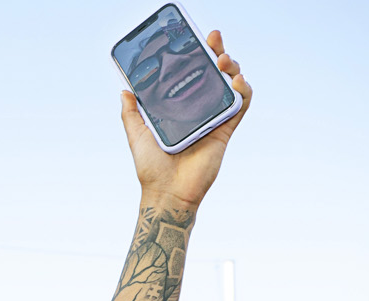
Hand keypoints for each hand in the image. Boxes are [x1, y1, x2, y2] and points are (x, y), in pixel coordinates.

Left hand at [122, 30, 251, 208]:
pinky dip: (243, 91)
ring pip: (231, 86)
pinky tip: (236, 80)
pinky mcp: (225, 131)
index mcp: (180, 109)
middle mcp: (199, 111)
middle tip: (214, 40)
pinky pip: (241, 106)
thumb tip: (124, 90)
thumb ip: (131, 114)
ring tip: (223, 59)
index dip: (197, 56)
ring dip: (232, 67)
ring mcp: (214, 119)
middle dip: (218, 53)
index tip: (196, 40)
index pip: (192, 76)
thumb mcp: (137, 135)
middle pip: (215, 75)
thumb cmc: (151, 168)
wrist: (167, 192)